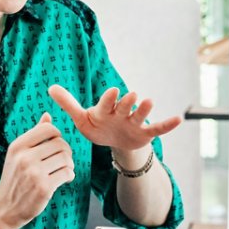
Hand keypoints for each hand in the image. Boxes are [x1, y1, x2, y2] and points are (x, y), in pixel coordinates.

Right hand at [0, 115, 74, 228]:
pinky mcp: (44, 187)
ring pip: (66, 158)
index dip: (57, 135)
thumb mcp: (17, 155)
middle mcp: (25, 157)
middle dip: (66, 152)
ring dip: (69, 165)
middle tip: (62, 160)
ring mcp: (34, 173)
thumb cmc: (14, 180)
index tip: (55, 145)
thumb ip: (34, 136)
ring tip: (62, 170)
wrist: (5, 208)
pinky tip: (63, 179)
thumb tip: (48, 115)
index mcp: (17, 146)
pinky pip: (67, 173)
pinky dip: (69, 176)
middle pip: (60, 143)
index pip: (48, 129)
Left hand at [47, 84, 181, 153]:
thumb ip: (68, 104)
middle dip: (127, 102)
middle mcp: (121, 113)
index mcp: (105, 110)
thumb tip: (50, 87)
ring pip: (140, 114)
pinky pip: (157, 128)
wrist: (113, 141)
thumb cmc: (97, 126)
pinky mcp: (144, 133)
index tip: (112, 91)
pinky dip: (167, 124)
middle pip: (124, 106)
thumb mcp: (81, 118)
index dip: (108, 98)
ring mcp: (134, 122)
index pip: (106, 103)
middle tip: (130, 95)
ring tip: (149, 101)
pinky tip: (178, 120)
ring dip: (144, 109)